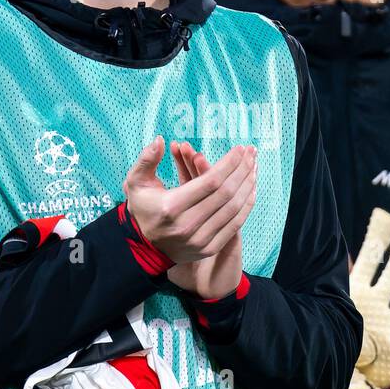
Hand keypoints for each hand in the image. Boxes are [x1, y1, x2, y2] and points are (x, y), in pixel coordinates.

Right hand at [121, 136, 254, 264]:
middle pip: (225, 194)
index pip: (210, 182)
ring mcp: (200, 240)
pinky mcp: (209, 248)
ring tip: (254, 167)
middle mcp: (187, 225)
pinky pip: (235, 224)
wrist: (143, 247)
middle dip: (242, 170)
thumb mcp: (136, 182)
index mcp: (170, 206)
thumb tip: (161, 140)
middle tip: (251, 153)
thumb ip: (146, 160)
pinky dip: (246, 206)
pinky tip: (251, 189)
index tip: (239, 149)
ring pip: (233, 209)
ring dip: (247, 185)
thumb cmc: (143, 209)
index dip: (228, 164)